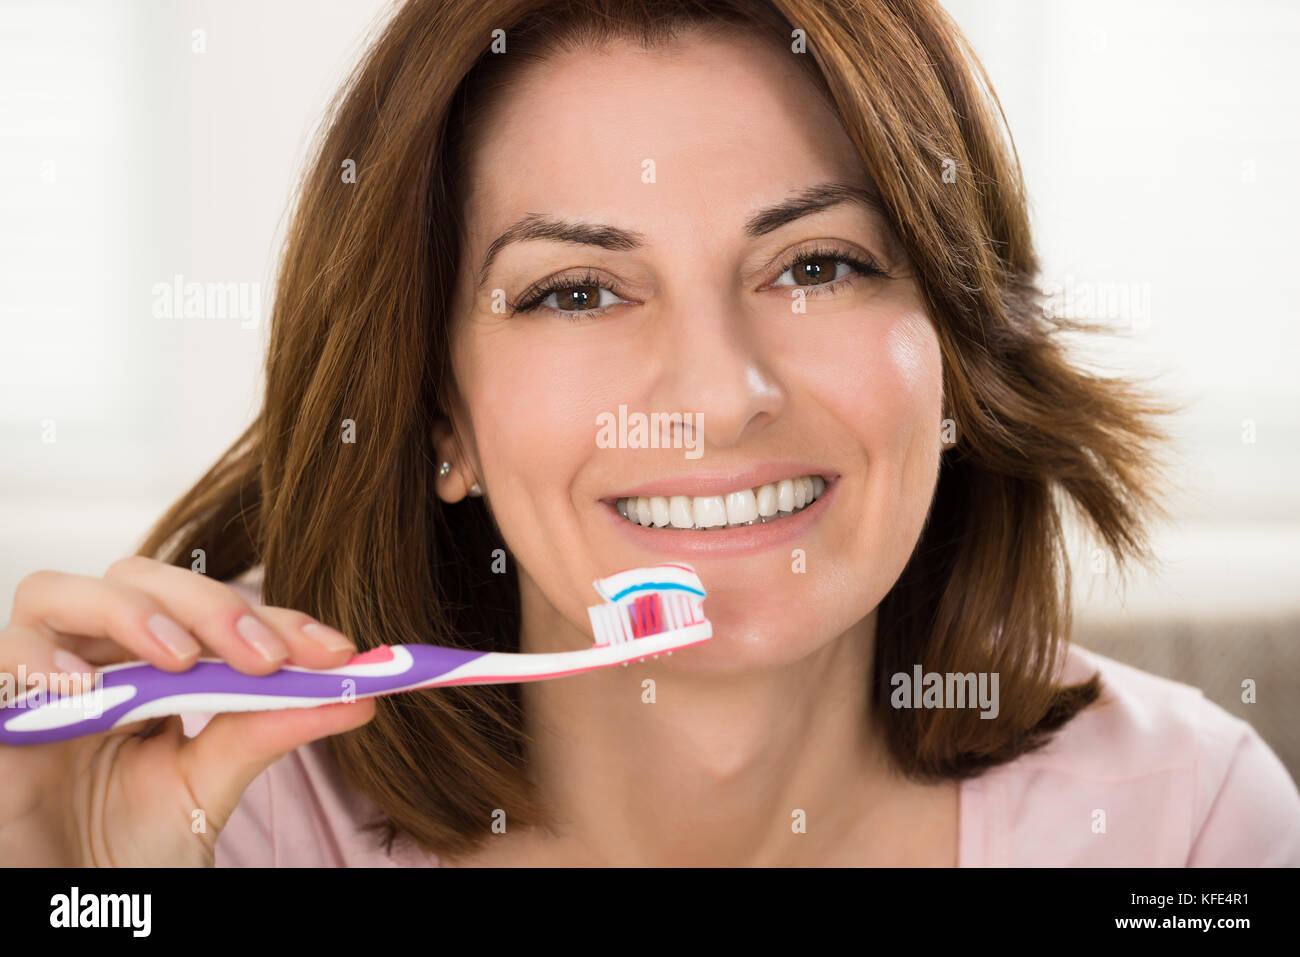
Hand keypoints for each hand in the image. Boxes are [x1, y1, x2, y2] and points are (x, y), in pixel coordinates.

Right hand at [0, 555, 374, 865]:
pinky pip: (3, 656)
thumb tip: (358, 696)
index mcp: (151, 668)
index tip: (336, 652)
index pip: (212, 613)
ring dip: (132, 613)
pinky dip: (44, 658)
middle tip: (263, 656)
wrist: (71, 909)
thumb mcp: (211, 784)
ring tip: (180, 660)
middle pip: (140, 579)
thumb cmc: (128, 851)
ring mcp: (38, 681)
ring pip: (62, 593)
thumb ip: (269, 731)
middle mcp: (92, 659)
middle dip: (210, 605)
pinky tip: (89, 690)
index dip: (275, 619)